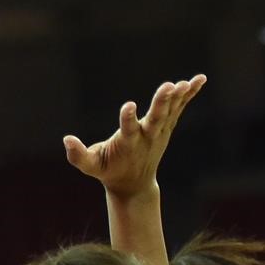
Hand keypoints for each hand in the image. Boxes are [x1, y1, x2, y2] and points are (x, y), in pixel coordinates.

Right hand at [64, 74, 206, 195]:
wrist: (134, 184)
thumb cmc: (108, 170)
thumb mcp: (90, 166)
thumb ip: (78, 155)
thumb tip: (66, 139)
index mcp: (127, 144)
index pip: (128, 130)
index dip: (127, 118)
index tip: (128, 105)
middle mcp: (147, 137)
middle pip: (156, 119)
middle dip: (162, 103)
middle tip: (169, 86)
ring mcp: (159, 132)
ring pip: (171, 112)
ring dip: (179, 97)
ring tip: (186, 82)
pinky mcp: (166, 127)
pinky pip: (179, 108)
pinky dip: (188, 95)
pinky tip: (198, 80)